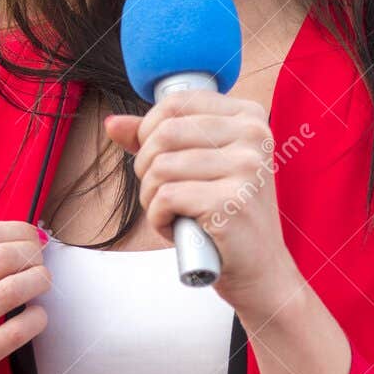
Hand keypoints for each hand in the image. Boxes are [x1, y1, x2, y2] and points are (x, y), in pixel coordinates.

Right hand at [0, 220, 48, 373]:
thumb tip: (6, 239)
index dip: (16, 231)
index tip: (29, 237)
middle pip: (2, 257)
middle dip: (32, 254)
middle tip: (39, 261)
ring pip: (13, 289)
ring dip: (39, 281)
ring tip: (42, 282)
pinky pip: (18, 331)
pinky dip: (37, 319)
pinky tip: (36, 316)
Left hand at [103, 89, 301, 315]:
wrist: (261, 270)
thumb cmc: (226, 215)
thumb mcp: (197, 167)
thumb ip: (156, 140)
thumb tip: (113, 123)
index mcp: (249, 116)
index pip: (176, 102)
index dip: (148, 130)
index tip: (156, 159)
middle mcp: (253, 135)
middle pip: (164, 133)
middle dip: (146, 167)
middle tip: (161, 193)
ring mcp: (247, 167)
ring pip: (160, 168)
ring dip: (151, 198)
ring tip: (171, 213)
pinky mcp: (232, 202)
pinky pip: (166, 198)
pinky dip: (158, 218)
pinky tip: (177, 228)